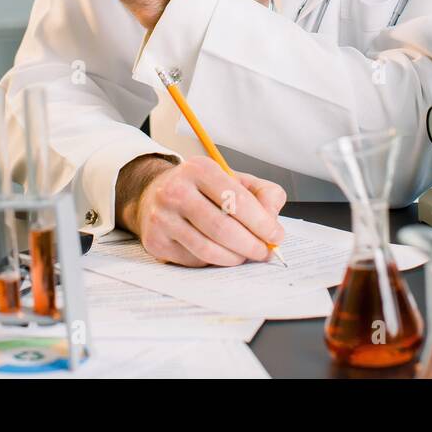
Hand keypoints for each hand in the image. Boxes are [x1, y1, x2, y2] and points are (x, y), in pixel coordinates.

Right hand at [118, 156, 287, 266]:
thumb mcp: (235, 180)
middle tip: (264, 251)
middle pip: (223, 228)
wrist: (155, 195)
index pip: (237, 200)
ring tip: (245, 255)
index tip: (276, 235)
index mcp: (199, 169)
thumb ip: (264, 193)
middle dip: (251, 245)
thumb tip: (273, 219)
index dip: (262, 222)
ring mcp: (162, 217)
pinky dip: (213, 262)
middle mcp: (176, 190)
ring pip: (208, 249)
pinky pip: (194, 260)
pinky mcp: (156, 241)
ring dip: (234, 258)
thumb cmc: (202, 190)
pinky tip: (218, 253)